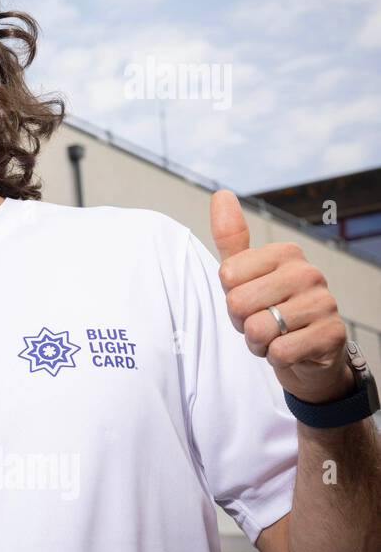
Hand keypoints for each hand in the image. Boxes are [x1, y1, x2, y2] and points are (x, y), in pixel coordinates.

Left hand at [210, 189, 354, 404]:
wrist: (306, 353)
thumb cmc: (269, 308)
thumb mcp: (243, 273)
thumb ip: (231, 237)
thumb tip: (221, 194)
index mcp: (286, 253)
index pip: (227, 276)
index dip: (230, 296)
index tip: (249, 300)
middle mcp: (309, 273)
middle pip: (238, 303)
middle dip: (240, 322)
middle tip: (260, 321)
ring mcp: (324, 303)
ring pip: (257, 329)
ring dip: (257, 342)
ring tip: (275, 336)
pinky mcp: (331, 335)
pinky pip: (279, 352)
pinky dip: (276, 358)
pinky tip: (290, 350)